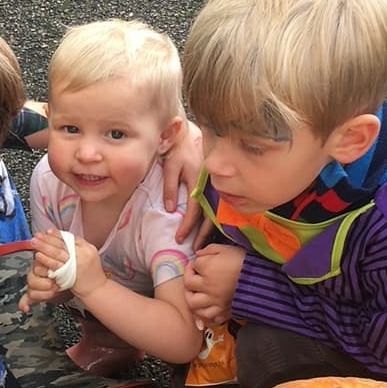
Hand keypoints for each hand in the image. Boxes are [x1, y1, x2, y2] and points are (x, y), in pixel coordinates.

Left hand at [30, 229, 105, 297]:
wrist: (97, 290)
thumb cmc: (91, 275)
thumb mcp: (89, 256)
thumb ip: (78, 248)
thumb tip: (62, 240)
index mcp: (88, 247)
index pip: (70, 237)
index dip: (57, 234)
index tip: (47, 231)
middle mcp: (83, 253)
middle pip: (62, 243)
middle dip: (48, 238)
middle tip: (36, 235)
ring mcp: (77, 264)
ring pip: (58, 252)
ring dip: (44, 246)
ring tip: (34, 243)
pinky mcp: (70, 274)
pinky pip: (56, 265)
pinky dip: (46, 259)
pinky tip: (38, 255)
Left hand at [161, 121, 213, 243]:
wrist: (189, 138)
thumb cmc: (178, 152)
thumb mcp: (171, 167)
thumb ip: (170, 187)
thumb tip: (169, 209)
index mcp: (199, 182)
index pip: (194, 209)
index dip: (187, 225)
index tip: (179, 238)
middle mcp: (211, 187)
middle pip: (210, 215)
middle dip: (203, 234)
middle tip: (194, 249)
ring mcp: (216, 188)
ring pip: (216, 213)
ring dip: (209, 230)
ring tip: (202, 244)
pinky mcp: (216, 188)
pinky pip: (217, 208)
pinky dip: (213, 221)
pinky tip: (208, 231)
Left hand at [184, 244, 245, 326]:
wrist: (263, 278)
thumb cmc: (246, 261)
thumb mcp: (227, 249)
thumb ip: (210, 250)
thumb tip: (198, 255)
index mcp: (208, 268)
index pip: (193, 265)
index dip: (194, 263)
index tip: (198, 262)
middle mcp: (208, 286)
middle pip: (188, 285)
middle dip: (189, 279)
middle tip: (194, 276)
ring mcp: (215, 301)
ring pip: (193, 304)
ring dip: (192, 298)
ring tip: (196, 294)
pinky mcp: (224, 311)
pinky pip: (209, 317)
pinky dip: (205, 314)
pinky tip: (206, 308)